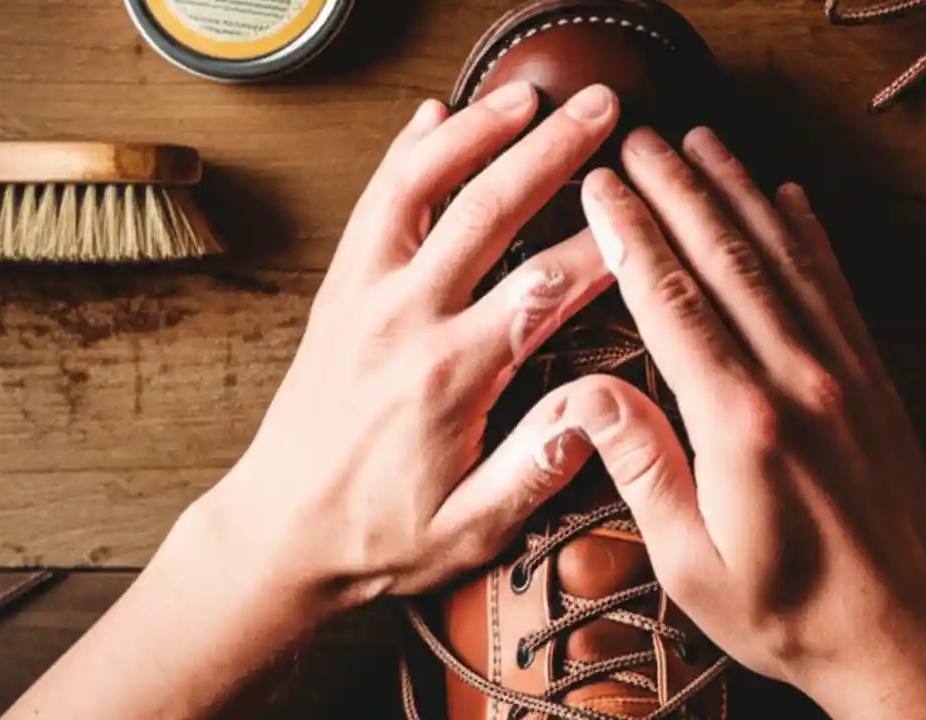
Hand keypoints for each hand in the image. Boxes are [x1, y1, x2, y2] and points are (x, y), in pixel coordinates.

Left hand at [185, 81, 622, 606]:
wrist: (280, 532)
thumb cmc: (379, 535)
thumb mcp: (469, 528)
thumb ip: (535, 467)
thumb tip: (603, 410)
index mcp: (448, 375)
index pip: (543, 287)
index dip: (604, 245)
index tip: (644, 215)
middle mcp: (402, 319)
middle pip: (487, 210)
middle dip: (551, 153)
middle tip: (600, 110)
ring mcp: (363, 296)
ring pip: (420, 188)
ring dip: (474, 133)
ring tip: (524, 96)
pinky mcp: (340, 292)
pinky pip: (371, 206)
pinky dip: (404, 156)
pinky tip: (433, 119)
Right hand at [539, 127, 925, 718]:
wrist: (906, 640)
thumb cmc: (791, 615)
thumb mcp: (692, 564)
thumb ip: (642, 468)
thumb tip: (583, 397)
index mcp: (742, 424)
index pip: (672, 302)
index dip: (632, 235)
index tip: (602, 186)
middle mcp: (799, 380)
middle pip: (726, 259)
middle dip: (678, 190)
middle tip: (641, 140)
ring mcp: (845, 373)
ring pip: (784, 258)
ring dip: (740, 193)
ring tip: (705, 144)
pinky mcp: (874, 381)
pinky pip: (837, 287)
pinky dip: (809, 234)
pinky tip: (790, 198)